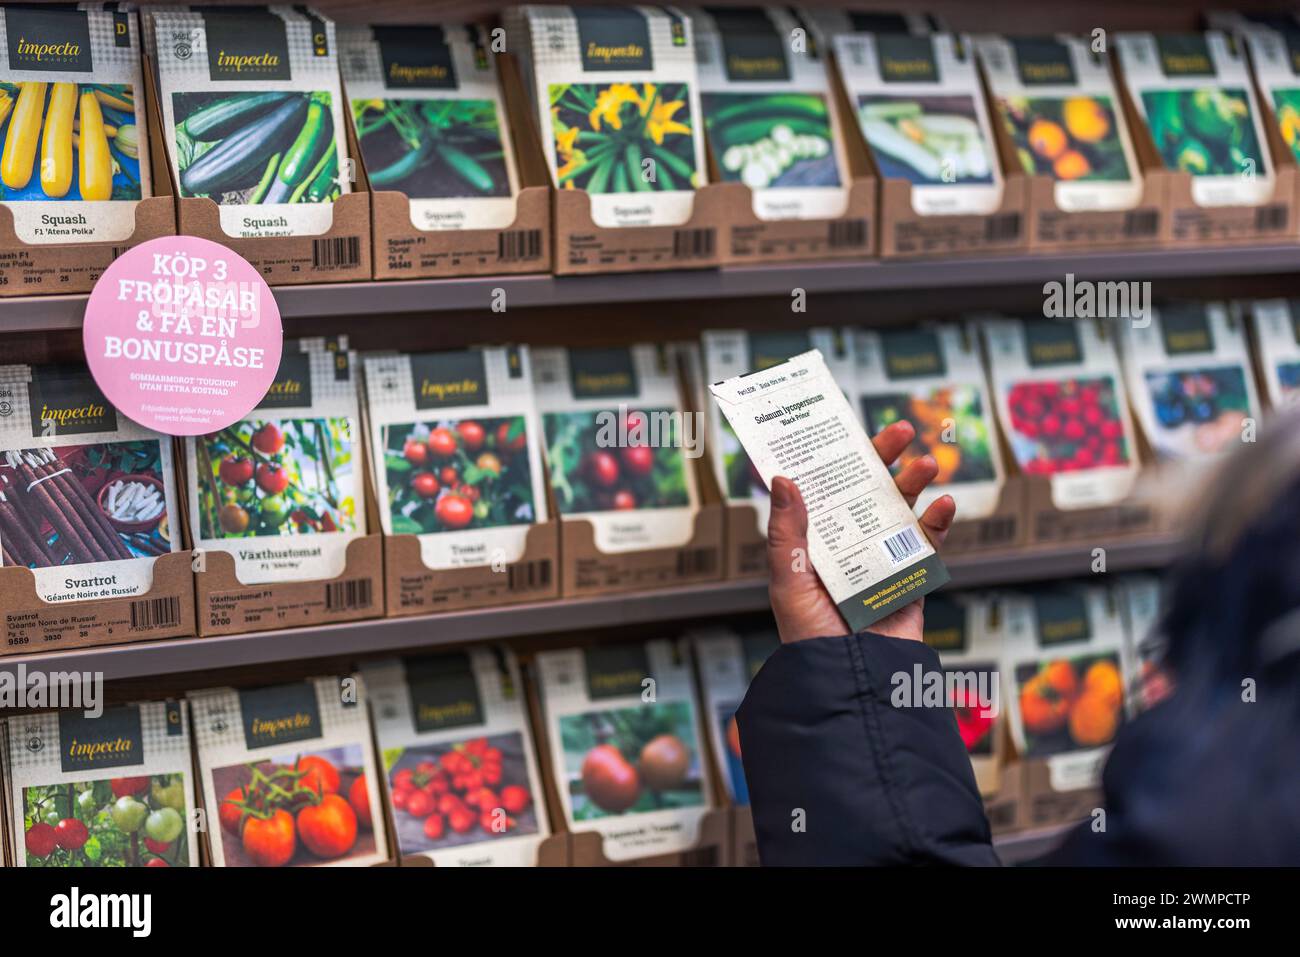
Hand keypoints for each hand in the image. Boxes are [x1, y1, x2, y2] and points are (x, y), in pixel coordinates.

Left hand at [767, 420, 955, 643]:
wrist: (849, 682)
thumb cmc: (810, 637)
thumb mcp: (788, 581)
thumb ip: (787, 532)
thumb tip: (783, 479)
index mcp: (817, 543)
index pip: (828, 491)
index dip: (838, 460)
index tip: (848, 428)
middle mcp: (849, 547)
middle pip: (868, 492)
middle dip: (885, 459)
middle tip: (900, 429)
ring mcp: (882, 562)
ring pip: (901, 511)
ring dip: (915, 484)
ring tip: (927, 462)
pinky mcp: (911, 581)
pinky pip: (928, 546)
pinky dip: (939, 523)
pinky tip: (945, 504)